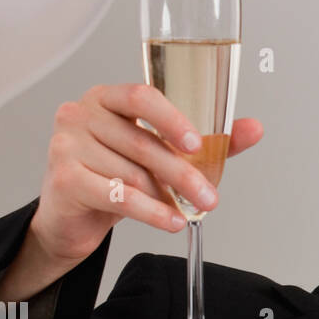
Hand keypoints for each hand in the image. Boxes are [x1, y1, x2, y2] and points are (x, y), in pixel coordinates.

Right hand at [28, 82, 262, 271]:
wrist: (71, 217)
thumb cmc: (113, 177)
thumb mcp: (157, 156)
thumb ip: (204, 142)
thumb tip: (253, 129)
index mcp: (106, 99)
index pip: (141, 96)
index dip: (171, 119)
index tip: (196, 144)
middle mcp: (81, 114)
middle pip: (142, 142)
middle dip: (182, 174)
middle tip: (209, 197)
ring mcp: (67, 144)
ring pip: (132, 174)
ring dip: (165, 198)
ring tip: (183, 212)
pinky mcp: (65, 178)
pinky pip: (118, 196)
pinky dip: (151, 212)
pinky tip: (170, 221)